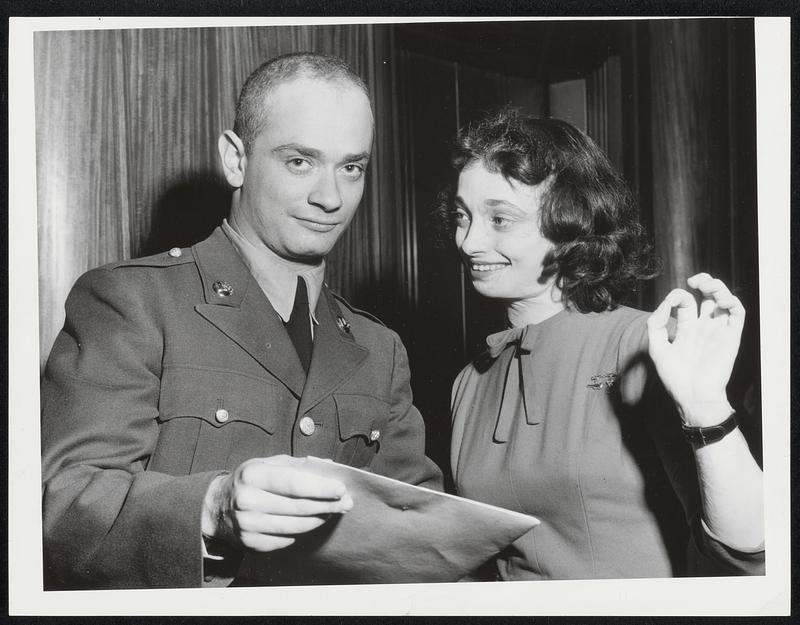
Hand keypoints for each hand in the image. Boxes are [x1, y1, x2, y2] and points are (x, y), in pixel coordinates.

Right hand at [202, 455, 352, 551]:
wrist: (217, 507)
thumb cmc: (250, 481)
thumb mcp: (267, 464)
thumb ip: (298, 465)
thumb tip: (329, 468)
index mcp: (253, 475)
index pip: (294, 483)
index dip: (321, 488)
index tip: (341, 489)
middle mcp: (247, 500)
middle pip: (298, 507)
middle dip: (327, 505)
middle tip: (346, 503)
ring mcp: (247, 525)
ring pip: (295, 527)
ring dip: (319, 520)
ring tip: (331, 512)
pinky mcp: (250, 543)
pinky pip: (286, 540)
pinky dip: (301, 532)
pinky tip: (307, 522)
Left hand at [647, 273, 744, 425]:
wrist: (693, 395)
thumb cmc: (674, 376)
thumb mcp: (657, 347)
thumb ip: (656, 324)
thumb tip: (665, 305)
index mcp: (687, 328)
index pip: (686, 302)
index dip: (678, 295)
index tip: (670, 302)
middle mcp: (704, 327)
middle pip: (708, 296)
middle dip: (704, 282)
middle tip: (695, 280)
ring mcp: (718, 330)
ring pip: (724, 301)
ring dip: (718, 288)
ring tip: (707, 285)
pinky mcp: (731, 336)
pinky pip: (738, 314)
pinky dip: (732, 302)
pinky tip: (720, 301)